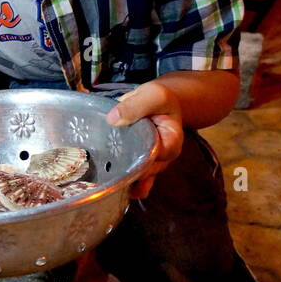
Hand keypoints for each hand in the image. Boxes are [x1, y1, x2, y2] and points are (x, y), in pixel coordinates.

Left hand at [104, 81, 181, 199]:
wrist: (156, 103)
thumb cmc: (159, 99)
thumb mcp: (152, 95)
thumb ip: (136, 106)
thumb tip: (113, 119)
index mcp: (171, 140)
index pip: (158, 154)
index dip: (141, 158)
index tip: (124, 157)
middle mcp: (163, 158)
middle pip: (147, 171)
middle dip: (130, 174)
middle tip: (110, 174)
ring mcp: (151, 164)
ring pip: (139, 180)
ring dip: (125, 183)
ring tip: (108, 184)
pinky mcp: (138, 164)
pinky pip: (133, 181)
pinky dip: (123, 185)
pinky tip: (111, 186)